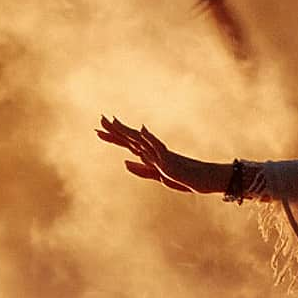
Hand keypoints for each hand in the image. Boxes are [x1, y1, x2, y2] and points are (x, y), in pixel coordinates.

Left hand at [96, 116, 228, 194]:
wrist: (197, 177)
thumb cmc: (179, 176)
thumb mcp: (155, 174)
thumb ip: (140, 169)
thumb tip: (124, 162)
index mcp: (147, 153)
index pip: (127, 142)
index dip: (113, 136)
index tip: (100, 130)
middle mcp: (151, 150)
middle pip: (129, 138)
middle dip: (114, 130)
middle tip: (100, 120)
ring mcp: (159, 152)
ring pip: (139, 139)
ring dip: (127, 132)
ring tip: (113, 123)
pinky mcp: (167, 157)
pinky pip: (158, 147)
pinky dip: (150, 138)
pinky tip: (142, 131)